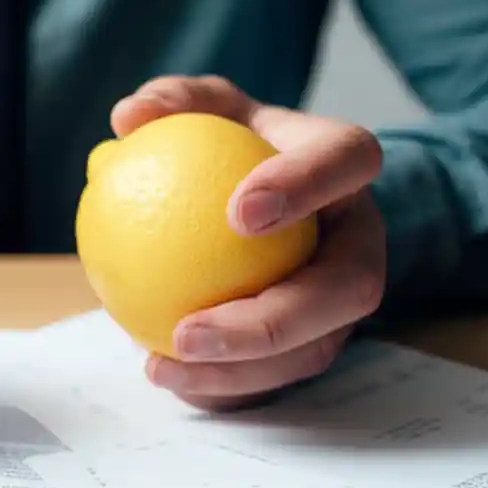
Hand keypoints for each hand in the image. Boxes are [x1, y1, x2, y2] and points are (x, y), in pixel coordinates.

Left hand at [109, 76, 386, 410]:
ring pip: (313, 349)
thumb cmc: (232, 149)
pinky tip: (162, 374)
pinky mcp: (315, 343)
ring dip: (239, 370)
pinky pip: (276, 378)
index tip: (238, 212)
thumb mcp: (207, 111)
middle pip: (348, 289)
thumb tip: (128, 117)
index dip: (307, 184)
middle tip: (188, 330)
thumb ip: (174, 102)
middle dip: (273, 321)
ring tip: (164, 365)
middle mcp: (358, 239)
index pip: (348, 161)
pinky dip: (222, 385)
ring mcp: (343, 301)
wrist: (260, 207)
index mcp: (342, 168)